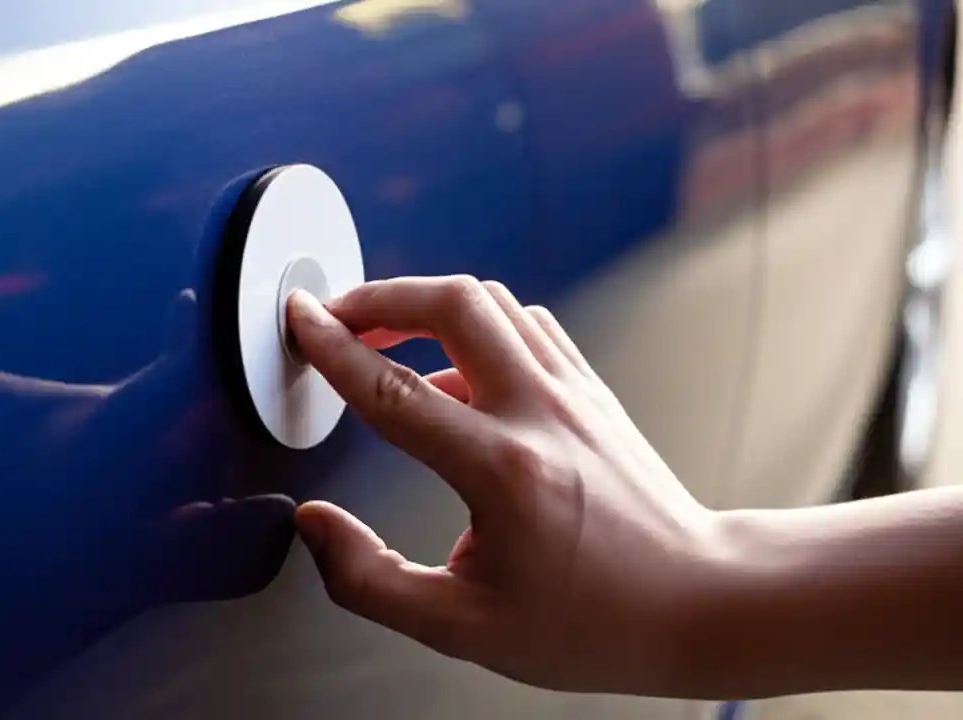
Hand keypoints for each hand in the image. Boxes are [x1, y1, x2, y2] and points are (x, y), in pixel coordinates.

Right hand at [285, 275, 718, 695]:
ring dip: (426, 302)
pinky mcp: (591, 391)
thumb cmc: (594, 623)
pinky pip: (526, 324)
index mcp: (502, 471)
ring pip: (492, 302)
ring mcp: (573, 394)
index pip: (393, 389)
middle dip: (380, 296)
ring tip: (384, 332)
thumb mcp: (462, 629)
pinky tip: (453, 361)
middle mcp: (540, 415)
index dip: (333, 347)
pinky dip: (475, 323)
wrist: (698, 603)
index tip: (298, 320)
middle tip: (338, 313)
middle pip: (452, 303)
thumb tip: (314, 526)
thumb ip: (369, 580)